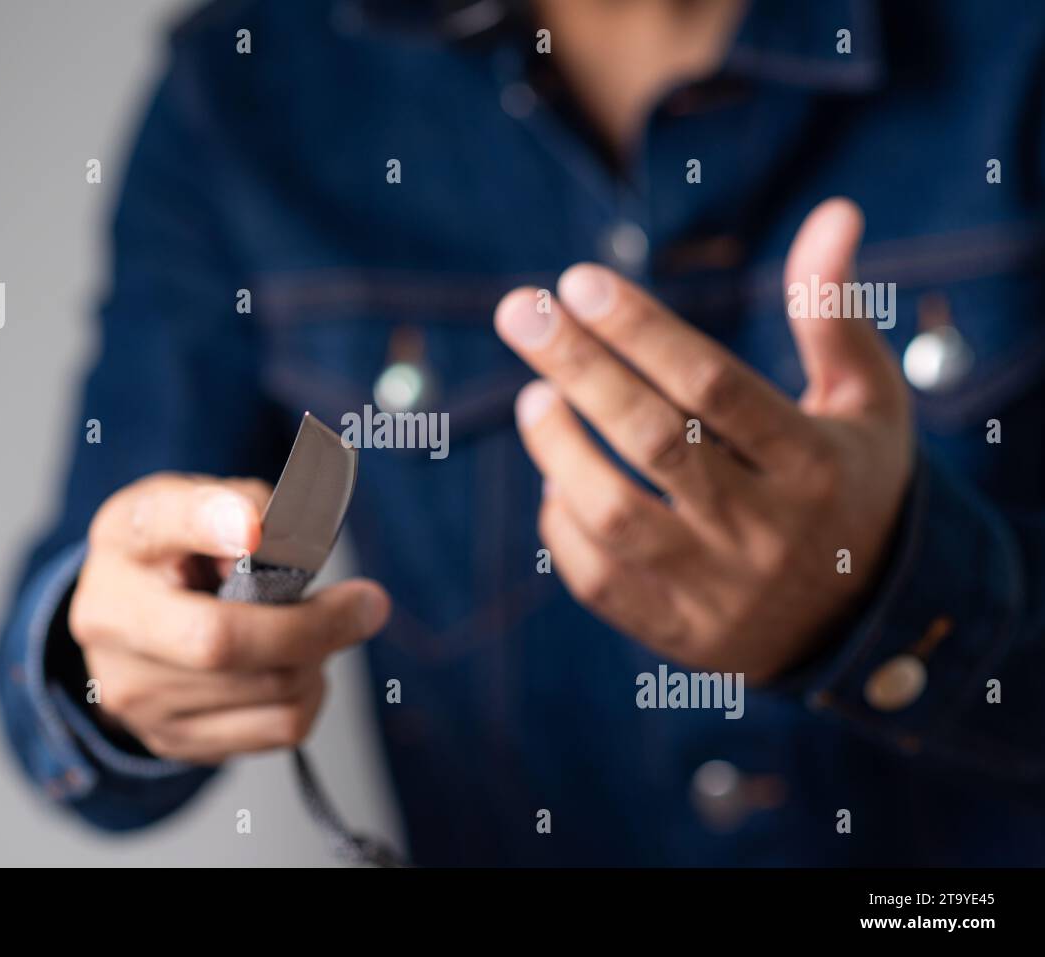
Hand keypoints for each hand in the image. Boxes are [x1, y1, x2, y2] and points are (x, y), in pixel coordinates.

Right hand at [68, 473, 390, 763]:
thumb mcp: (199, 503)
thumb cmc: (177, 555)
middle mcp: (112, 618)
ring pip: (269, 688)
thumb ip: (243, 505)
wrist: (127, 626)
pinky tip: (296, 669)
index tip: (256, 528)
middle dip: (314, 623)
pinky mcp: (172, 738)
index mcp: (124, 539)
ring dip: (317, 657)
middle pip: (222, 640)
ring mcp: (136, 691)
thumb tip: (284, 545)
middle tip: (364, 602)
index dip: (210, 523)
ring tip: (315, 632)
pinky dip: (309, 696)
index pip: (160, 523)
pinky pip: (278, 728)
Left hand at [494, 198, 912, 682]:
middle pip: (654, 441)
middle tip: (519, 310)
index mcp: (815, 464)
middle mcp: (766, 530)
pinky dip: (564, 522)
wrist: (862, 622)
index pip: (714, 386)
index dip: (641, 330)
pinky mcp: (677, 632)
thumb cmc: (849, 485)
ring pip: (616, 515)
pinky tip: (557, 476)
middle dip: (579, 367)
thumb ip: (834, 313)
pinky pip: (598, 580)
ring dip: (560, 448)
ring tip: (532, 397)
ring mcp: (718, 589)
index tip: (578, 281)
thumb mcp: (865, 401)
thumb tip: (833, 211)